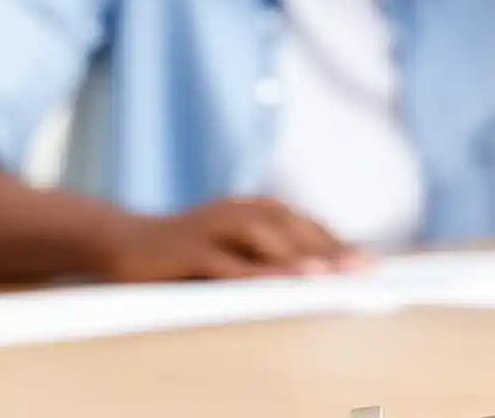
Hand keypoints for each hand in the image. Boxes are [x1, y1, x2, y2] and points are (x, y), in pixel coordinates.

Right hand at [93, 198, 370, 281]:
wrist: (123, 242)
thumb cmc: (191, 252)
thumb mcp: (238, 249)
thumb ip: (275, 255)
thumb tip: (325, 274)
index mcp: (258, 209)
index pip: (308, 226)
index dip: (339, 244)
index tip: (371, 264)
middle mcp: (239, 211)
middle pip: (293, 228)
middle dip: (329, 249)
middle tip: (361, 269)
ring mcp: (213, 227)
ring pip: (262, 240)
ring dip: (294, 256)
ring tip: (324, 275)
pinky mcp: (186, 248)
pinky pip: (222, 262)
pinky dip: (249, 271)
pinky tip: (269, 285)